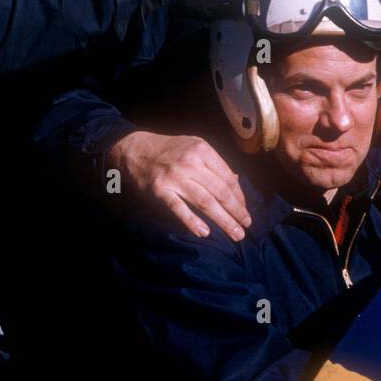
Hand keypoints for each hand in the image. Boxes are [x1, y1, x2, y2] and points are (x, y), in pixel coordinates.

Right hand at [108, 131, 251, 239]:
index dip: (239, 197)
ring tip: (235, 233)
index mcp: (202, 150)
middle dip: (236, 211)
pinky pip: (179, 208)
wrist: (134, 149)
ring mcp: (174, 176)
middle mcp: (190, 162)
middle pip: (219, 191)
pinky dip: (192, 221)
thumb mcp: (194, 147)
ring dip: (222, 220)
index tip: (245, 211)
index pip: (227, 177)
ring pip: (205, 201)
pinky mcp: (160, 190)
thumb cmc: (169, 150)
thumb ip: (214, 163)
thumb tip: (236, 181)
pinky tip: (204, 232)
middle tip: (246, 227)